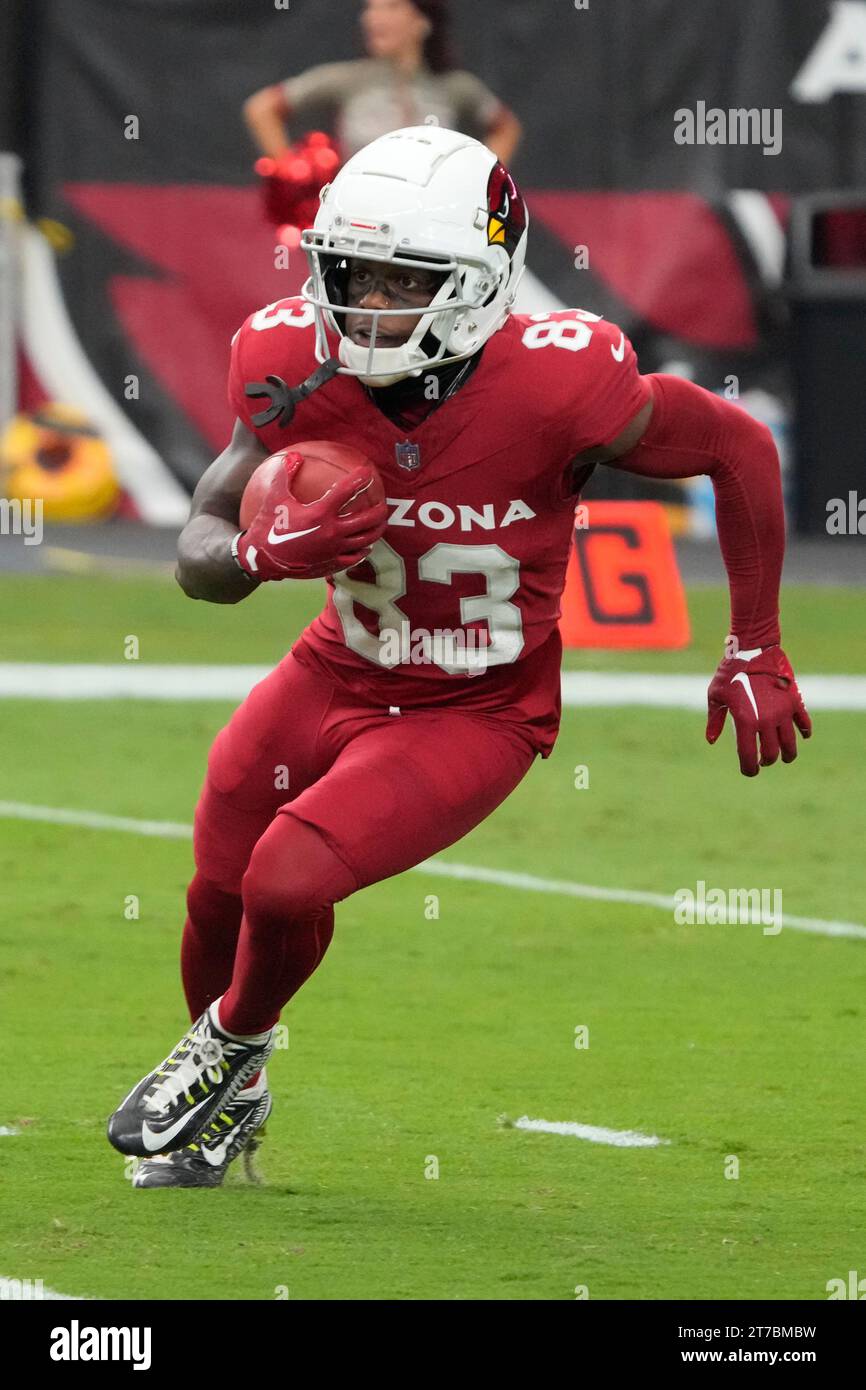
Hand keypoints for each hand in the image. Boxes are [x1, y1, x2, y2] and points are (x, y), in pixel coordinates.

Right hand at [235, 451, 386, 579]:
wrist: (262, 560)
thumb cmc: (268, 526)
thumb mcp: (274, 497)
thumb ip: (286, 474)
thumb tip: (294, 455)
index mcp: (320, 513)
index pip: (346, 491)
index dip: (359, 479)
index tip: (367, 472)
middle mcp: (331, 531)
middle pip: (365, 519)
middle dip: (379, 510)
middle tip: (383, 504)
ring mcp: (334, 550)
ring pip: (365, 540)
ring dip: (377, 531)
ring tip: (382, 524)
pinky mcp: (331, 564)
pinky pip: (354, 557)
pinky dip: (363, 551)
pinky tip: (367, 548)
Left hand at [706, 644, 811, 776]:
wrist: (753, 649)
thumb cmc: (729, 672)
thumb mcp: (715, 696)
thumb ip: (714, 720)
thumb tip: (711, 741)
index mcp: (744, 721)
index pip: (748, 756)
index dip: (749, 769)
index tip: (749, 771)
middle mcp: (766, 720)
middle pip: (771, 754)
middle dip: (766, 761)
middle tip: (763, 761)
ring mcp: (782, 711)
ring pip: (790, 744)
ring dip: (788, 754)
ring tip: (784, 756)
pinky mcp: (794, 701)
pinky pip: (804, 723)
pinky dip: (804, 732)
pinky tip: (802, 736)